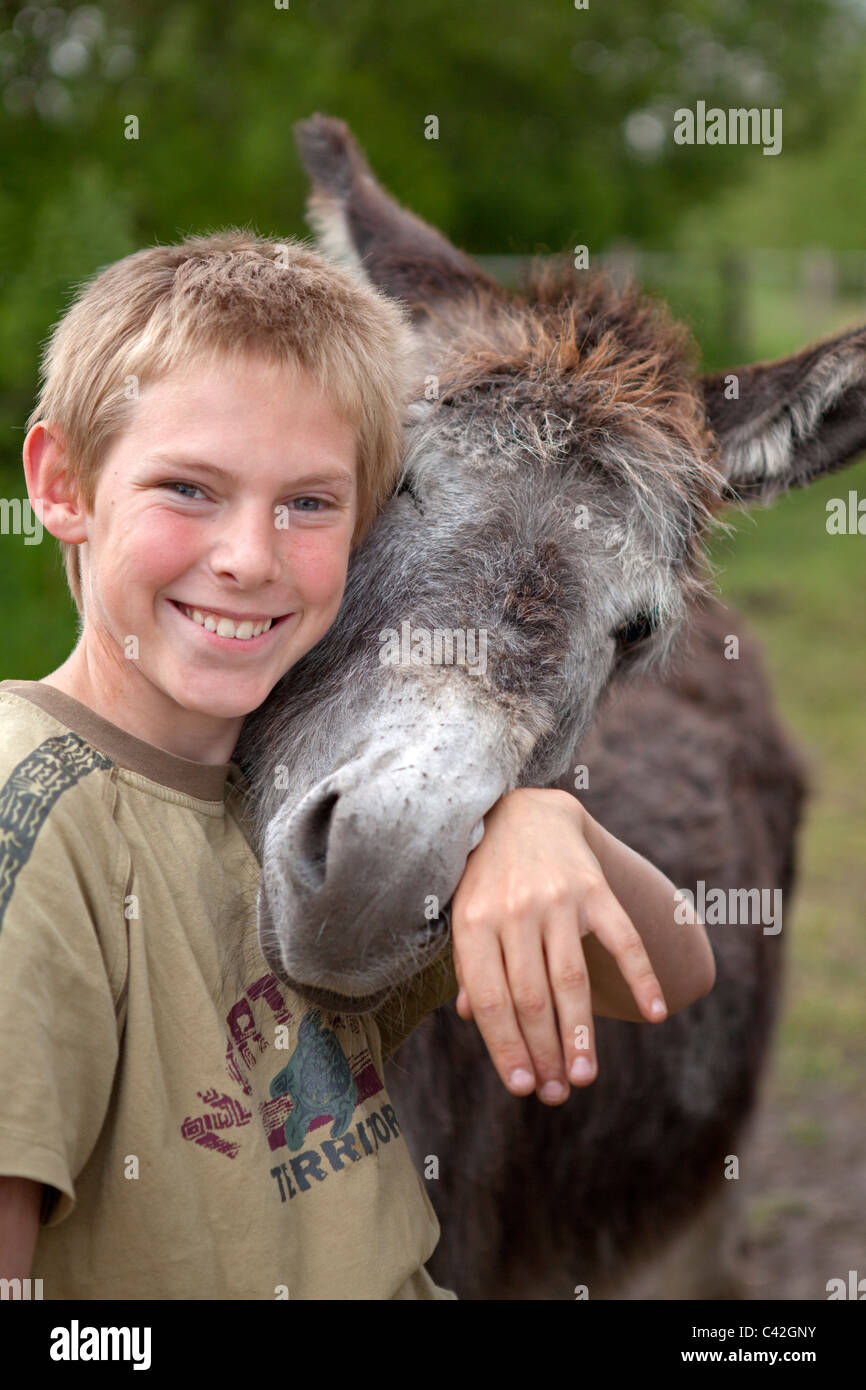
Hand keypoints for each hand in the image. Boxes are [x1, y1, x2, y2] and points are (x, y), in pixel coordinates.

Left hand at [449, 787, 667, 1104]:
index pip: (491, 999)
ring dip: (580, 1034)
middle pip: (531, 997)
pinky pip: (621, 939)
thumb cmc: (488, 875)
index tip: (521, 1086)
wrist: (524, 811)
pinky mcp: (595, 888)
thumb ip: (472, 965)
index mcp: (474, 922)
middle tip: (556, 1093)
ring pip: (570, 979)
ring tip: (584, 1076)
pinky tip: (652, 1013)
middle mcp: (514, 911)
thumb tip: (471, 1018)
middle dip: (544, 1053)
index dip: (506, 1047)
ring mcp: (557, 899)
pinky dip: (640, 977)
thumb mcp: (465, 914)